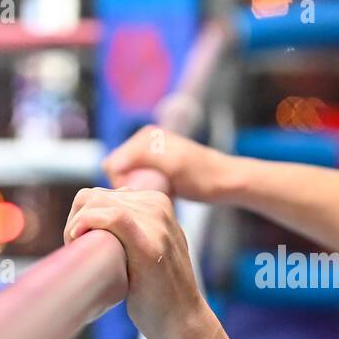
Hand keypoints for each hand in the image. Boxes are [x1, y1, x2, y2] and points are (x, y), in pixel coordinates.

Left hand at [63, 185, 208, 338]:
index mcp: (158, 202)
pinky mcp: (148, 242)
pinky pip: (109, 217)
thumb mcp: (152, 245)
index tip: (81, 244)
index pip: (101, 193)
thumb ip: (136, 225)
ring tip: (81, 254)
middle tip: (77, 252)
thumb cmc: (159, 292)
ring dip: (75, 227)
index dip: (80, 217)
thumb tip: (100, 209)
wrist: (181, 321)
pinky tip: (80, 244)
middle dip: (74, 222)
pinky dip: (85, 225)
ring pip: (95, 202)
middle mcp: (158, 205)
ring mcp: (155, 222)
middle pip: (92, 196)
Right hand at [102, 124, 234, 202]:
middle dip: (128, 188)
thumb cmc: (203, 176)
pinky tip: (161, 198)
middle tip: (149, 201)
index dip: (120, 184)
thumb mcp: (173, 164)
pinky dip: (145, 193)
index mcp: (144, 137)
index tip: (139, 197)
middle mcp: (145, 143)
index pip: (113, 164)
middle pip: (118, 173)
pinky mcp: (157, 170)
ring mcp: (151, 157)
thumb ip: (143, 158)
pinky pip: (140, 184)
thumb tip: (112, 164)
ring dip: (137, 192)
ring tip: (156, 200)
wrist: (226, 182)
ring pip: (128, 181)